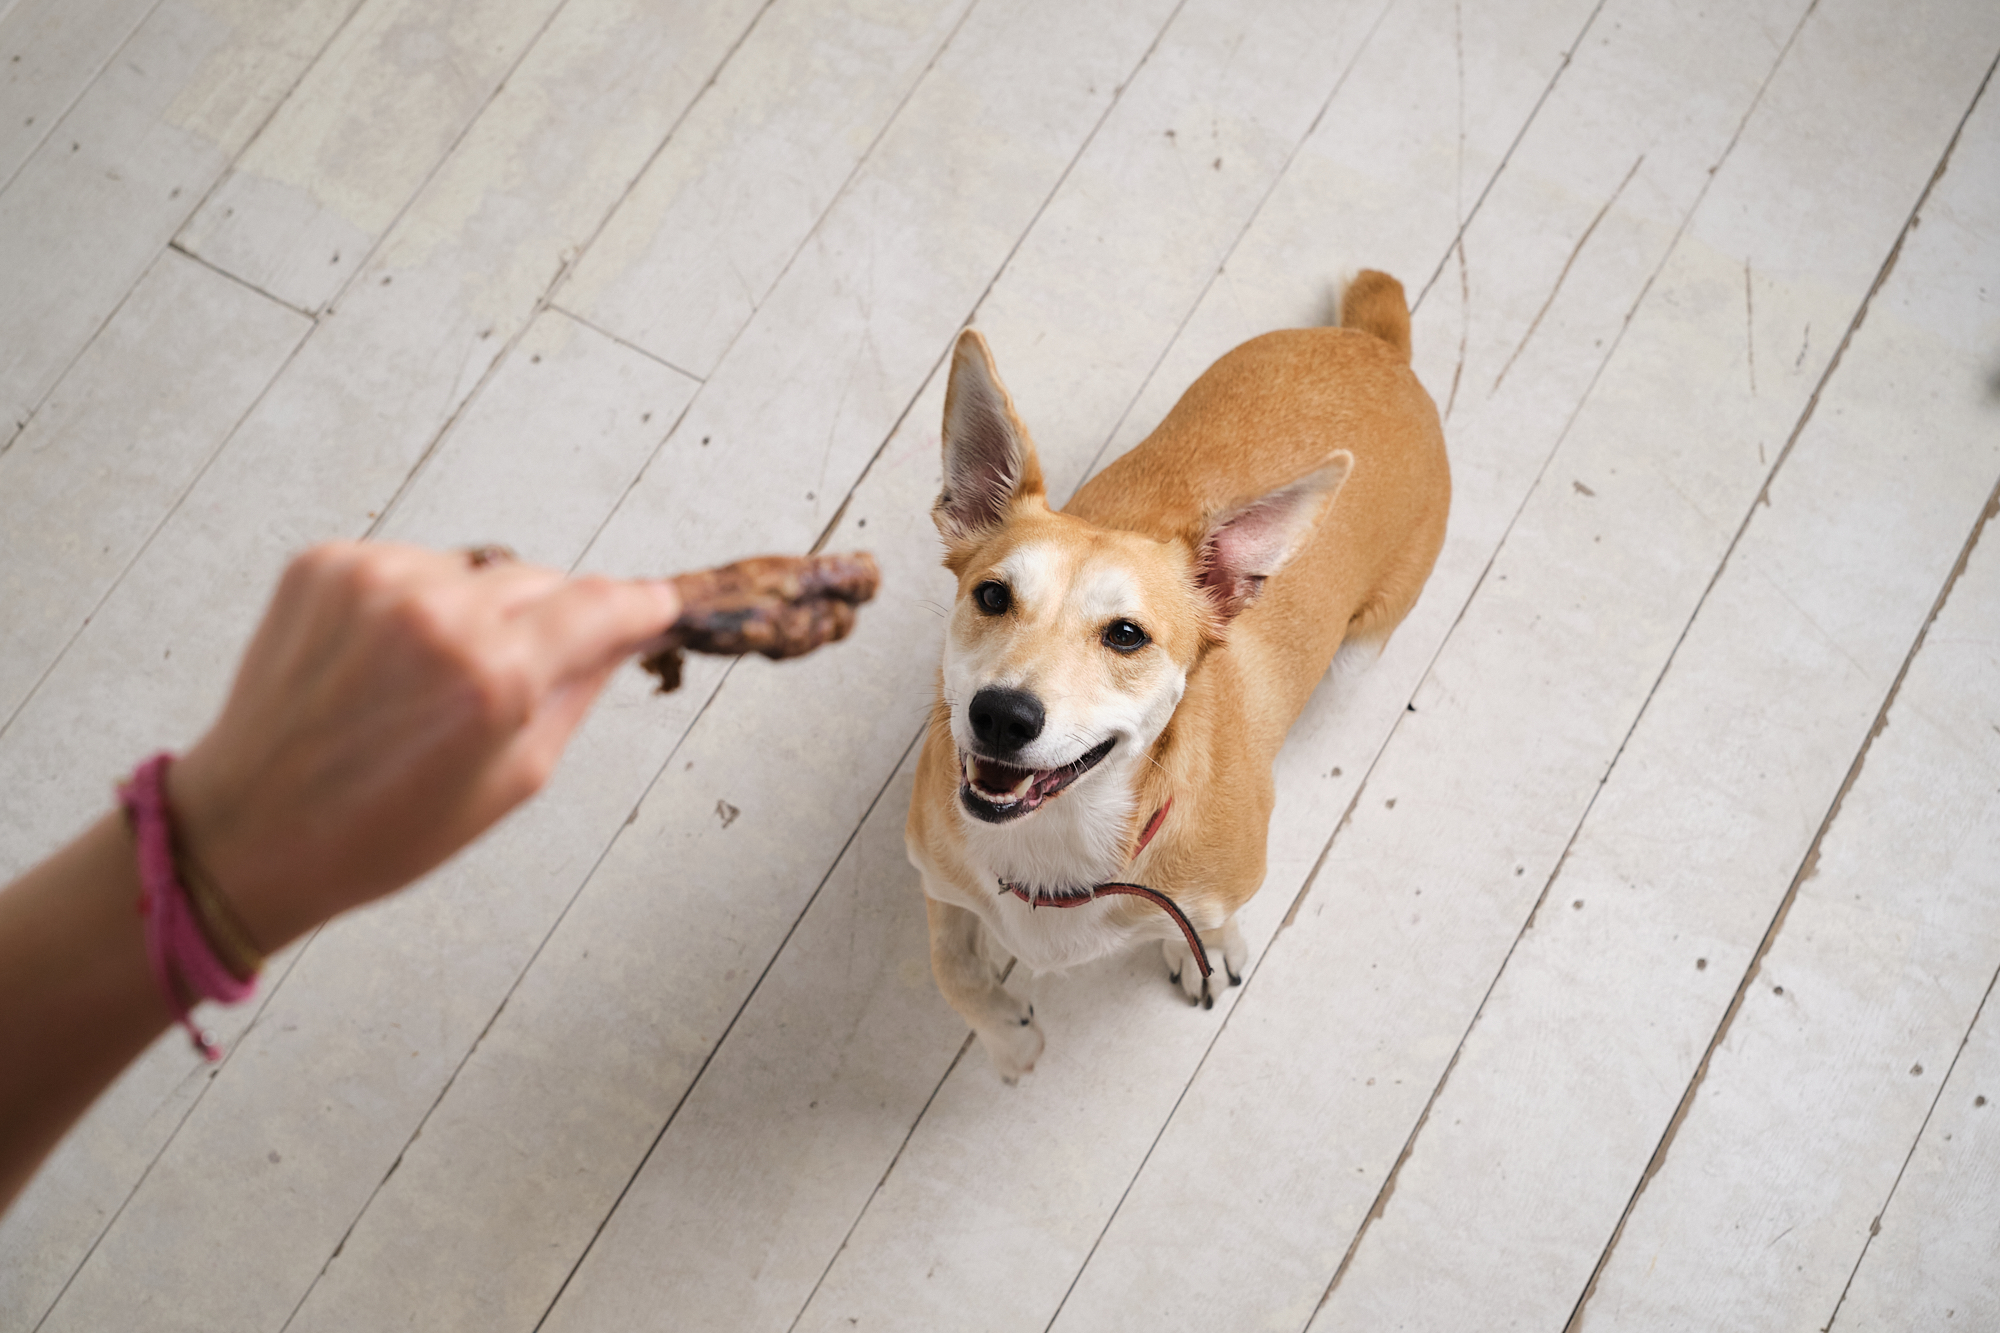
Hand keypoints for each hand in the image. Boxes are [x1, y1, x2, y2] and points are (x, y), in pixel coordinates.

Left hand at [164, 542, 679, 951]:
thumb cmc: (378, 831)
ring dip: (475, 611)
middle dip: (548, 621)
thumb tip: (623, 634)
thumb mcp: (514, 781)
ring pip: (475, 571)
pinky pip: (411, 565)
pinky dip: (414, 602)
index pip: (601, 604)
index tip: (656, 605)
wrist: (248, 831)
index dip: (638, 605)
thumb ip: (577, 691)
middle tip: (514, 679)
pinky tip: (384, 661)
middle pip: (542, 581)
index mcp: (492, 676)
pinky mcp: (325, 565)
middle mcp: (436, 613)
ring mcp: (374, 580)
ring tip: (426, 682)